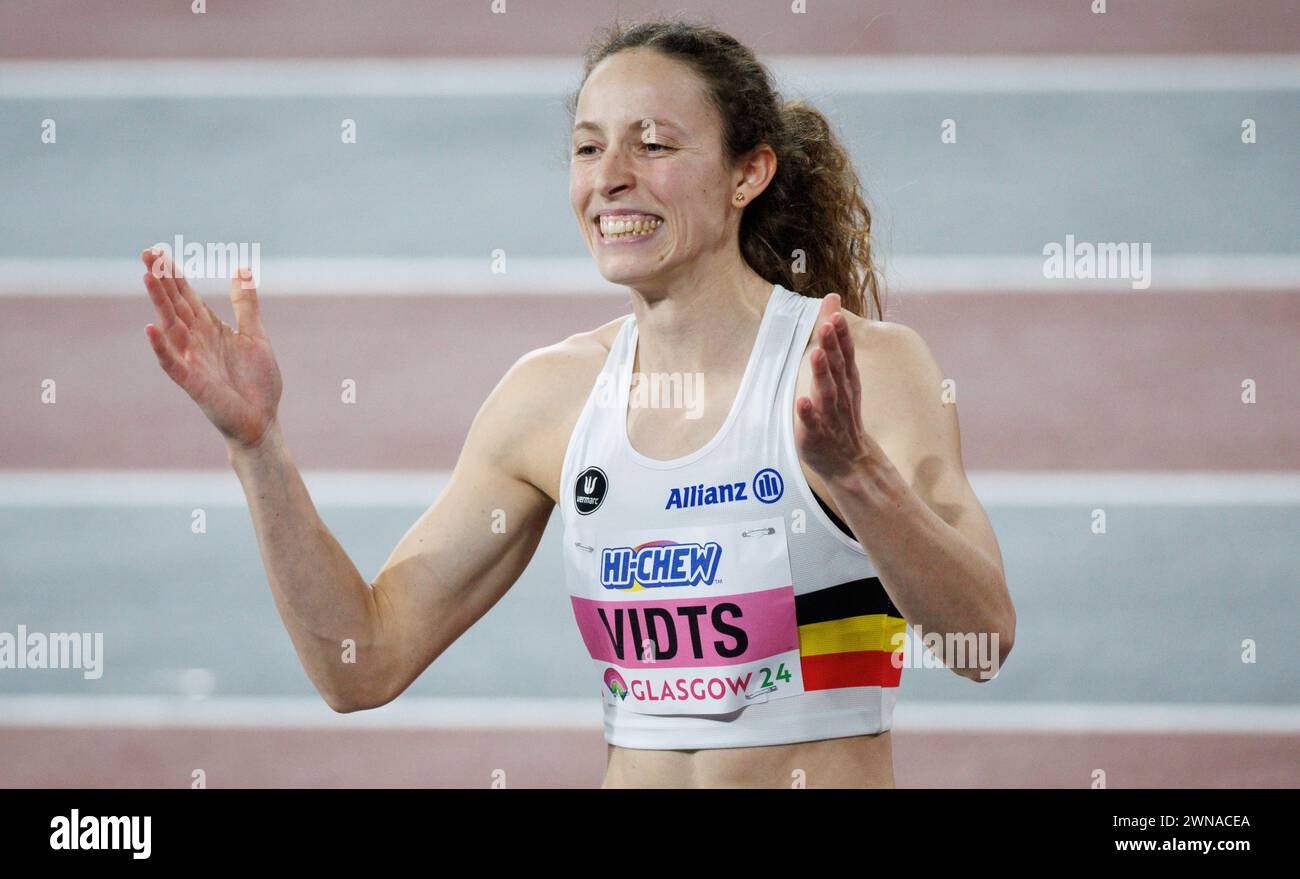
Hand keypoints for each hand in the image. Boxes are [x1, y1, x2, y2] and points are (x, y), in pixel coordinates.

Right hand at [140, 247, 282, 450]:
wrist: (261, 418)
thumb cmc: (256, 380)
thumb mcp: (254, 334)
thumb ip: (245, 304)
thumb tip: (241, 269)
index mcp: (210, 328)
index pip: (187, 296)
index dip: (174, 275)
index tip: (159, 251)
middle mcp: (196, 340)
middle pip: (175, 305)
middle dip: (162, 280)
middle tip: (147, 253)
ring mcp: (192, 360)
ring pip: (171, 326)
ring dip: (159, 302)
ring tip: (147, 276)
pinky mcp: (192, 382)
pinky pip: (172, 363)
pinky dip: (161, 347)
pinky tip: (151, 329)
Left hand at [794, 293, 887, 483]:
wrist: (850, 462)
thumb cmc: (841, 414)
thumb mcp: (841, 377)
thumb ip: (835, 342)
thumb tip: (832, 302)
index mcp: (846, 382)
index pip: (845, 354)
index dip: (840, 334)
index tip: (835, 313)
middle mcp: (841, 396)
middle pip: (837, 369)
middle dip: (832, 346)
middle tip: (828, 324)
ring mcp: (830, 417)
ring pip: (826, 393)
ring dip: (821, 374)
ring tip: (816, 355)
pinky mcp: (816, 436)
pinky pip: (812, 424)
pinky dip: (808, 414)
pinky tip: (801, 402)